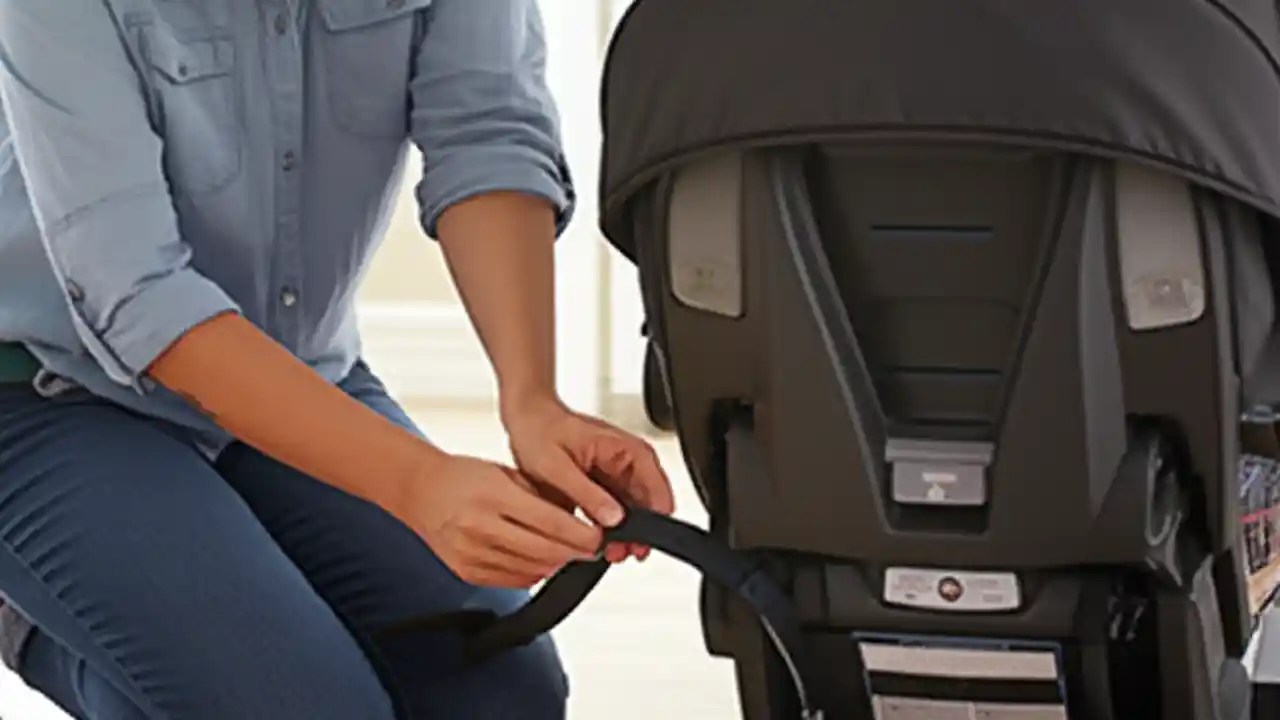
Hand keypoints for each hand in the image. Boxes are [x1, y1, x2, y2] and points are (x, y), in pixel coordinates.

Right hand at [394, 453, 602, 588]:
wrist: (419, 490)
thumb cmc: (464, 476)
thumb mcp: (505, 473)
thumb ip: (540, 498)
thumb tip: (579, 522)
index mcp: (493, 495)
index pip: (550, 521)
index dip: (581, 533)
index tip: (599, 536)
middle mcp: (480, 527)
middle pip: (545, 550)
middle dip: (576, 552)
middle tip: (592, 547)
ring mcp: (471, 554)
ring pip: (532, 570)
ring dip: (557, 563)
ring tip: (568, 551)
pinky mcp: (467, 572)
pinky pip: (514, 580)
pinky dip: (534, 572)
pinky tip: (541, 559)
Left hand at [501, 394, 675, 563]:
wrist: (526, 421)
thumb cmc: (540, 432)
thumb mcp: (558, 467)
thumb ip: (587, 494)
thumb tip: (614, 518)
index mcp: (626, 450)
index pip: (656, 489)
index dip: (653, 520)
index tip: (639, 543)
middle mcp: (628, 462)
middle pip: (649, 505)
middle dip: (638, 532)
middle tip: (621, 552)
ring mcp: (618, 475)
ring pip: (635, 512)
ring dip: (625, 533)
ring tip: (610, 551)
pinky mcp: (606, 486)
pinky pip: (617, 512)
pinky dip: (611, 528)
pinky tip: (600, 540)